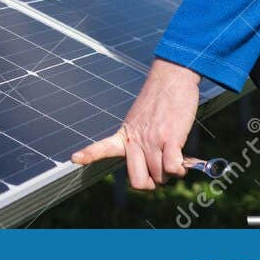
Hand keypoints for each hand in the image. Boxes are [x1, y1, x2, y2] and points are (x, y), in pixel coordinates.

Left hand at [71, 58, 201, 189]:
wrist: (172, 77)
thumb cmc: (160, 100)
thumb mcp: (140, 120)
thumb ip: (141, 142)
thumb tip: (157, 169)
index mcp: (125, 134)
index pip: (103, 147)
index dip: (89, 154)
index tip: (74, 159)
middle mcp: (136, 140)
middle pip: (138, 182)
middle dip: (152, 182)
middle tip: (161, 169)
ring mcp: (152, 140)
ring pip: (160, 177)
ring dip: (170, 172)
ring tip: (174, 153)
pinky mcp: (170, 138)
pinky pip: (172, 168)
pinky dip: (180, 169)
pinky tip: (184, 157)